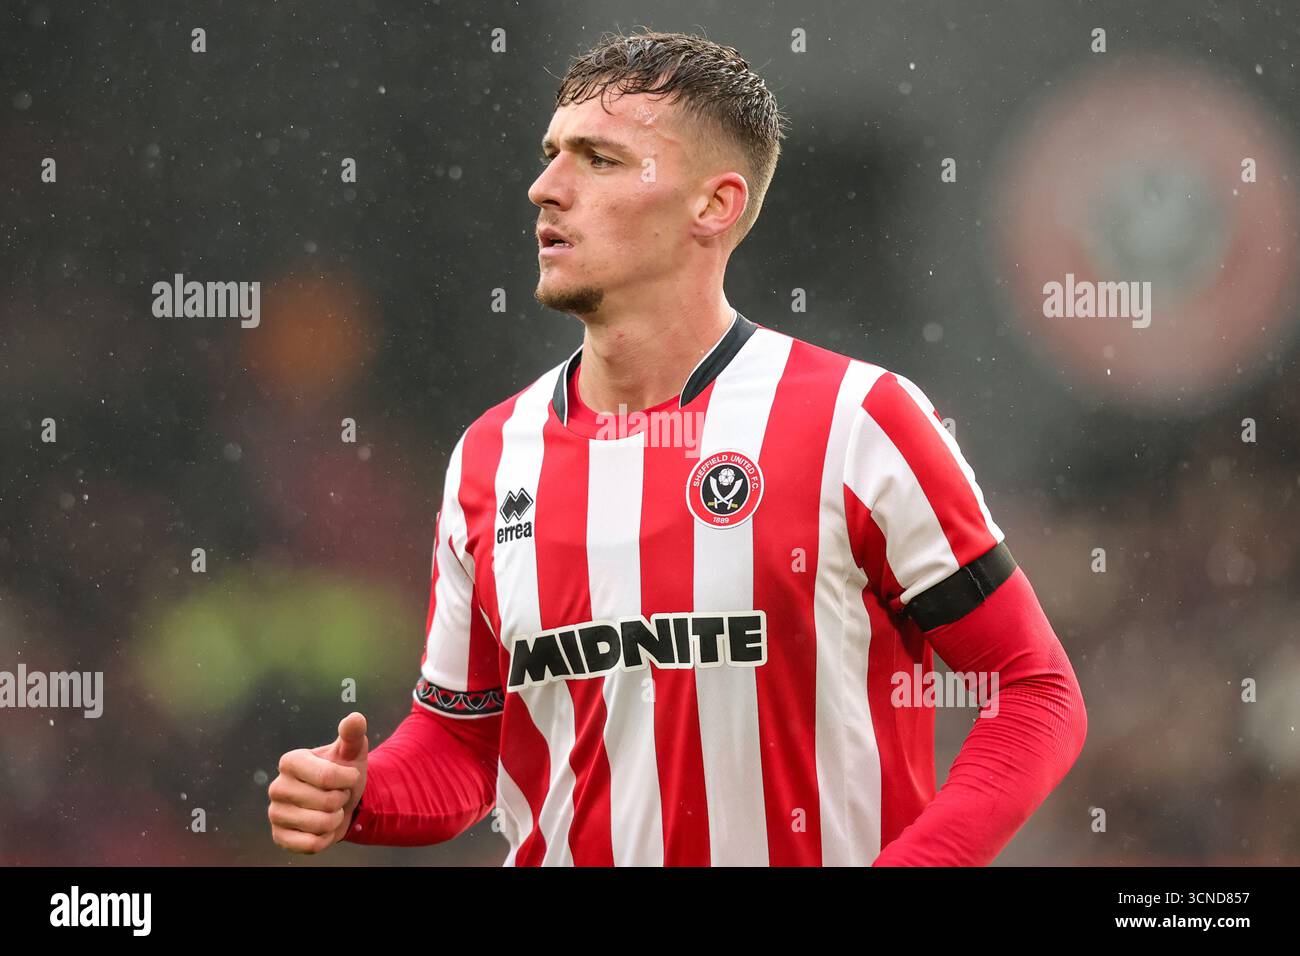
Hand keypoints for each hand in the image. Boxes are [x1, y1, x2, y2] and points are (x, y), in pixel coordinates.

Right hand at [268, 712, 368, 853]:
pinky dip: (325, 839)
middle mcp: (277, 786)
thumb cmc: (345, 772)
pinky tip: (322, 828)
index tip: (349, 776)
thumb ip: (353, 734)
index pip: (327, 776)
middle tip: (337, 794)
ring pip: (320, 824)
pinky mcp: (279, 836)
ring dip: (336, 819)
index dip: (347, 779)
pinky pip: (311, 844)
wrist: (341, 803)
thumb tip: (356, 718)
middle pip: (326, 802)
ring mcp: (275, 812)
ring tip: (331, 810)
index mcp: (290, 761)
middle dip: (342, 800)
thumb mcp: (352, 752)